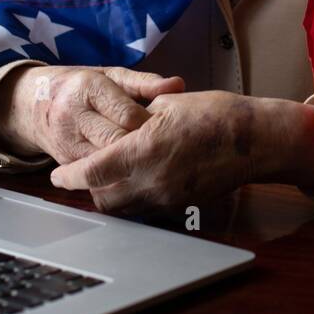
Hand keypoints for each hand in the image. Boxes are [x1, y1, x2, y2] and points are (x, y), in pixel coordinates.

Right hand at [0, 64, 184, 163]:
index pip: (126, 114)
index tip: (165, 127)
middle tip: (163, 150)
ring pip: (106, 163)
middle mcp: (74, 116)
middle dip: (142, 148)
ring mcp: (66, 142)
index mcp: (88, 88)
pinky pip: (95, 176)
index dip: (150, 124)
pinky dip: (116, 176)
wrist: (31, 104)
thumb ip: (144, 82)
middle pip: (117, 141)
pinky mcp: (65, 163)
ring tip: (152, 164)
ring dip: (131, 166)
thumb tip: (178, 85)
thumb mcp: (109, 75)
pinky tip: (133, 175)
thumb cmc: (79, 87)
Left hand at [49, 90, 267, 214]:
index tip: (56, 176)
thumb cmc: (216, 114)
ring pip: (124, 209)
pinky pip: (147, 209)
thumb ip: (135, 119)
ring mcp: (168, 197)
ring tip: (113, 175)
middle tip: (85, 173)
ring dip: (112, 195)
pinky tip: (141, 180)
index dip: (68, 176)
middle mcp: (152, 181)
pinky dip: (135, 199)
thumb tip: (114, 126)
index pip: (91, 172)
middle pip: (102, 200)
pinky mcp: (182, 205)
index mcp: (143, 150)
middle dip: (88, 189)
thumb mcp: (167, 105)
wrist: (256, 140)